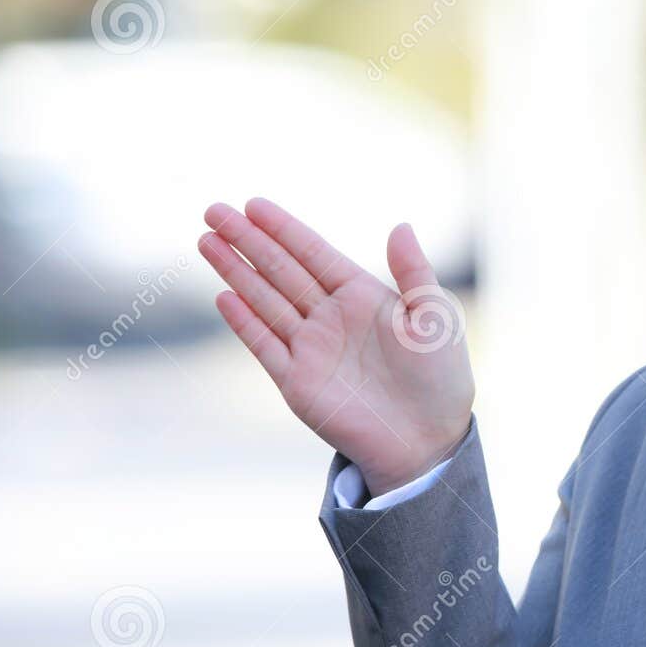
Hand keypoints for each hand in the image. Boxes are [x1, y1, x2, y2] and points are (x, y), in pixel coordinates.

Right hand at [198, 197, 473, 495]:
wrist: (427, 442)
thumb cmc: (440, 378)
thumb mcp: (434, 318)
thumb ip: (414, 272)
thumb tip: (400, 225)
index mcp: (362, 294)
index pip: (313, 252)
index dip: (283, 228)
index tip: (253, 204)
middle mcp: (330, 316)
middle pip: (280, 269)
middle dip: (247, 240)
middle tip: (213, 210)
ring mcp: (311, 348)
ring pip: (265, 300)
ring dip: (235, 272)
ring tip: (206, 241)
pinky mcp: (297, 383)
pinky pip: (265, 345)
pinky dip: (244, 322)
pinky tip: (223, 296)